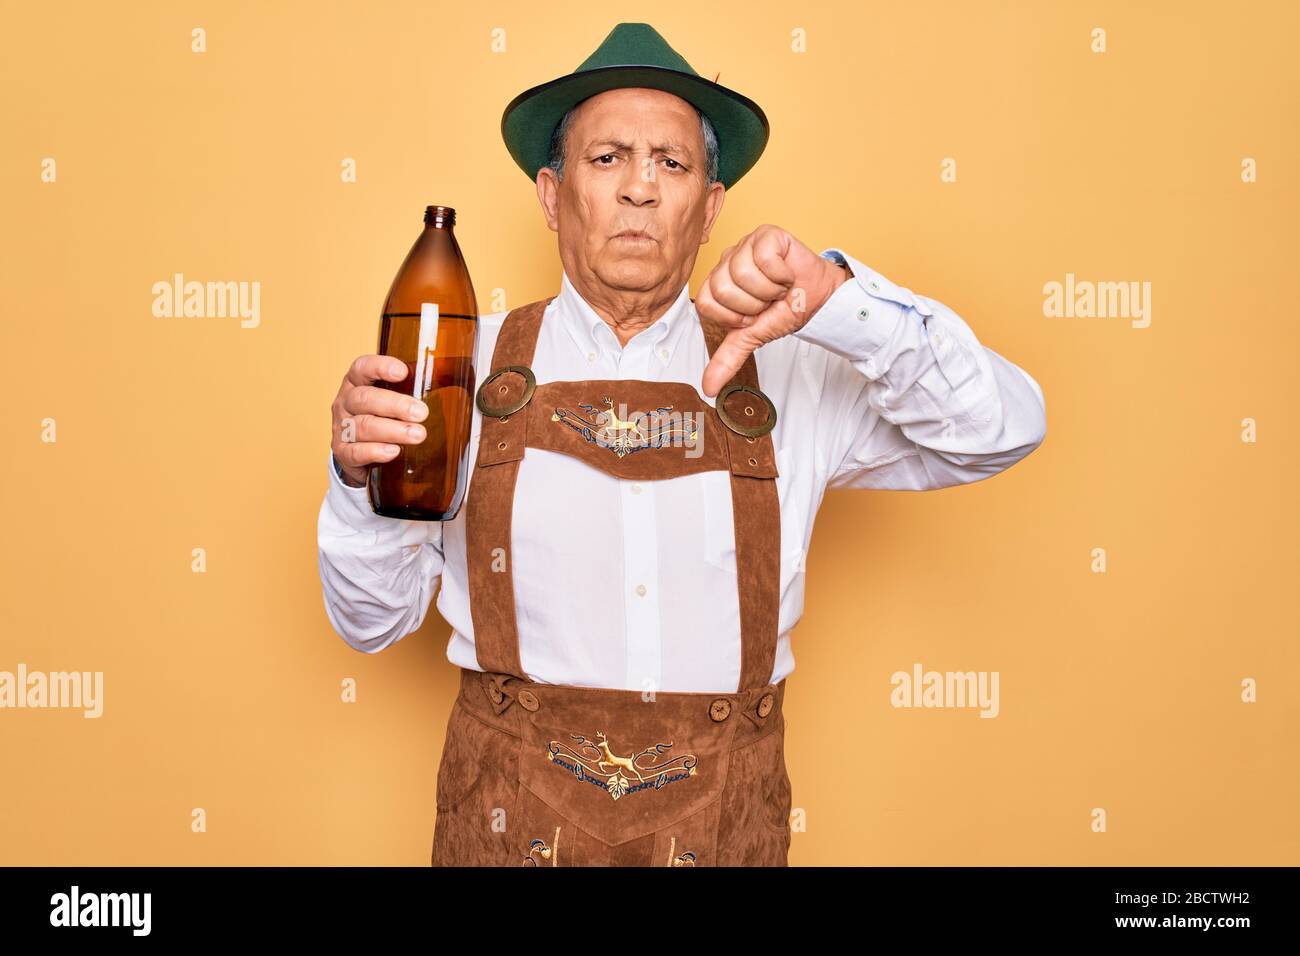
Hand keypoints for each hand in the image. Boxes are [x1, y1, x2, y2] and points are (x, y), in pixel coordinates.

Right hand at [331, 355, 427, 486]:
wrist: (360, 453)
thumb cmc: (382, 417)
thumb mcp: (394, 397)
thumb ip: (417, 386)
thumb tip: (455, 373)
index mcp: (357, 382)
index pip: (362, 368)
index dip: (380, 367)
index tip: (402, 372)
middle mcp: (346, 402)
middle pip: (364, 399)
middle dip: (395, 405)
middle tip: (421, 413)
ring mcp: (341, 428)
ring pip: (363, 426)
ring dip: (392, 430)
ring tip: (417, 435)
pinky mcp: (342, 452)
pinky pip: (356, 452)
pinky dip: (375, 452)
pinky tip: (393, 452)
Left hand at [695, 224, 848, 396]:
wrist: (817, 299)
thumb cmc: (784, 310)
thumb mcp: (752, 337)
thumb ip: (728, 358)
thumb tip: (709, 388)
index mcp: (717, 283)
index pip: (707, 303)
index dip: (733, 316)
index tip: (751, 316)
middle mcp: (726, 261)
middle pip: (723, 288)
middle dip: (752, 304)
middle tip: (766, 302)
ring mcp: (745, 244)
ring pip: (742, 273)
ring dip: (769, 290)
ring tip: (778, 288)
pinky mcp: (766, 234)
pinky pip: (764, 258)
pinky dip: (781, 274)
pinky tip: (787, 274)